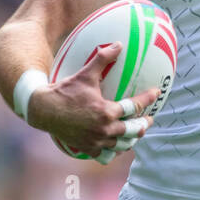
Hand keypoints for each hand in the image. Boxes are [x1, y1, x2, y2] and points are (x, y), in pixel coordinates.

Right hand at [26, 42, 162, 163]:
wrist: (43, 110)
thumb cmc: (65, 90)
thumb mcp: (85, 74)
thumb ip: (103, 59)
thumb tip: (118, 44)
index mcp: (106, 111)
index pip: (134, 106)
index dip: (148, 98)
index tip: (156, 93)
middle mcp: (104, 129)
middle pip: (133, 130)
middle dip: (144, 124)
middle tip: (149, 118)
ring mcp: (96, 141)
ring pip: (122, 145)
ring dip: (132, 139)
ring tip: (136, 133)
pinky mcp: (87, 148)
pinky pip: (106, 155)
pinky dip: (114, 152)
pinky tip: (117, 146)